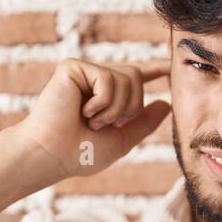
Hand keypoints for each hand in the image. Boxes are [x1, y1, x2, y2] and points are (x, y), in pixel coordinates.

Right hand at [16, 57, 172, 181]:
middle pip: (136, 77)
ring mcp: (84, 73)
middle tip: (105, 125)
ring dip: (116, 109)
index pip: (133, 79)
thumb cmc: (80, 154)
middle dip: (131, 107)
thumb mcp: (121, 140)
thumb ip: (143, 123)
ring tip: (91, 121)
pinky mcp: (72, 67)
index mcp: (106, 97)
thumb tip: (166, 103)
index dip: (153, 70)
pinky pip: (108, 78)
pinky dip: (102, 102)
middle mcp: (95, 81)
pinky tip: (82, 112)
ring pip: (127, 77)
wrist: (52, 155)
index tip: (169, 65)